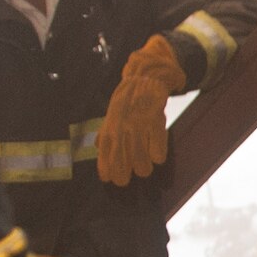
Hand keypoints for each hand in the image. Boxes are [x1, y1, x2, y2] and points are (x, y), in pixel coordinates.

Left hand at [98, 33, 182, 184]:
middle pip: (120, 152)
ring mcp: (138, 118)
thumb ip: (107, 129)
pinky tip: (158, 159)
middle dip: (121, 170)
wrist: (146, 73)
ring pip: (138, 148)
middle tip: (124, 182)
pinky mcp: (154, 114)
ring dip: (142, 164)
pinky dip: (158, 149)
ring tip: (144, 172)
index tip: (107, 179)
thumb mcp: (113, 111)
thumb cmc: (130, 97)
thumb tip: (98, 146)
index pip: (105, 148)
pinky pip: (156, 136)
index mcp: (112, 122)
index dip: (105, 165)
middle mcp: (123, 122)